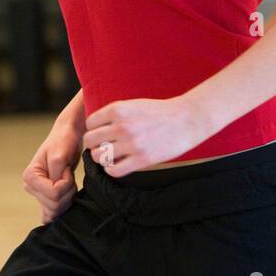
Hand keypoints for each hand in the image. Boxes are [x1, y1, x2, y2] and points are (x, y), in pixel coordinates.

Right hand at [23, 119, 82, 222]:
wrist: (66, 137)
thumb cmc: (63, 142)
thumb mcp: (60, 155)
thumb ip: (56, 174)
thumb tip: (56, 192)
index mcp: (30, 177)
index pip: (53, 194)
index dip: (66, 184)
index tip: (67, 170)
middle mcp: (30, 187)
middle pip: (55, 205)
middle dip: (68, 192)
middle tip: (70, 176)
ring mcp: (38, 193)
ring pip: (56, 211)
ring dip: (68, 198)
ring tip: (69, 181)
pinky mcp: (46, 197)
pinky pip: (50, 215)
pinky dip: (60, 210)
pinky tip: (65, 199)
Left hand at [82, 96, 209, 176]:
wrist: (186, 120)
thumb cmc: (160, 112)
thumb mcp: (134, 104)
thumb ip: (115, 114)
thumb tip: (96, 127)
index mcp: (118, 109)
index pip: (90, 123)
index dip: (94, 129)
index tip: (101, 133)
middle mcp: (121, 126)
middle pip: (90, 140)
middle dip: (94, 144)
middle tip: (103, 146)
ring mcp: (131, 144)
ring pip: (99, 156)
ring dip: (102, 158)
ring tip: (110, 156)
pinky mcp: (141, 159)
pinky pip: (114, 170)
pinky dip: (112, 170)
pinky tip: (118, 165)